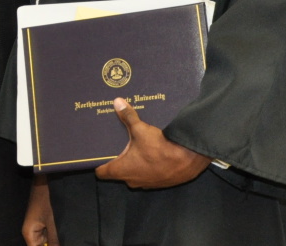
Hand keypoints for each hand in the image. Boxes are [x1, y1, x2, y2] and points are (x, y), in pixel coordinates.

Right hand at [22, 174, 59, 245]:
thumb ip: (53, 239)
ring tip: (53, 233)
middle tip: (56, 242)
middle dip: (48, 245)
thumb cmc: (43, 205)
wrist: (40, 190)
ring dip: (49, 242)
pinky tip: (55, 238)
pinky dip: (50, 238)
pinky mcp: (38, 227)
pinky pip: (44, 237)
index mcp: (28, 234)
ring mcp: (33, 230)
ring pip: (42, 242)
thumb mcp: (50, 223)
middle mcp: (29, 234)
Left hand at [95, 97, 209, 188]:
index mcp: (122, 170)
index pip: (102, 172)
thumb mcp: (141, 129)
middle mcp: (131, 180)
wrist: (188, 160)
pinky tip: (150, 153)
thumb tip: (116, 102)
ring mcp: (146, 183)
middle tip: (115, 145)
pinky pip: (147, 175)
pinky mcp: (159, 183)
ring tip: (132, 147)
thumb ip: (127, 116)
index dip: (98, 164)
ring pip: (133, 173)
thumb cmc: (159, 147)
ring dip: (133, 163)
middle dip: (117, 159)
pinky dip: (146, 166)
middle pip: (118, 172)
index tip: (97, 155)